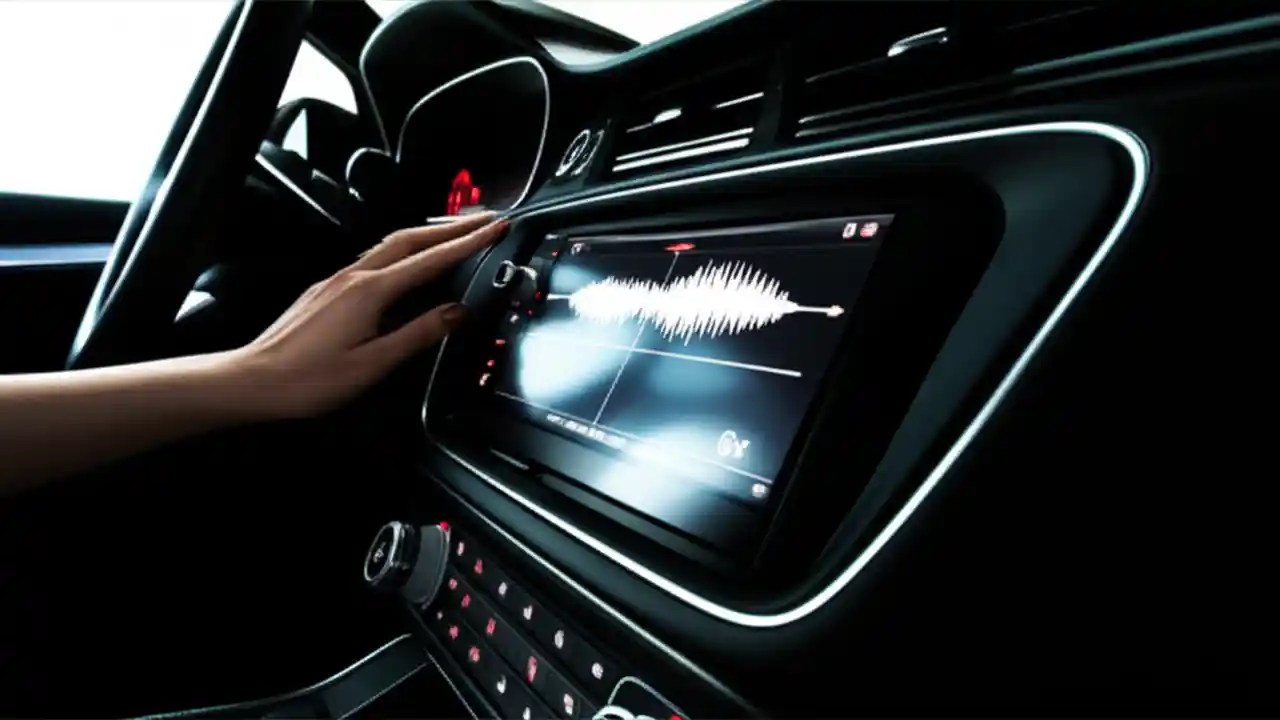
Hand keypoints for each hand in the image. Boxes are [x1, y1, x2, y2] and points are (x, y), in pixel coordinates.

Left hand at [229, 213, 508, 418]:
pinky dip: (403, 251)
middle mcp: (353, 277)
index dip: (468, 243)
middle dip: (452, 226)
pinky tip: (408, 262)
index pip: (431, 259)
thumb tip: (456, 313)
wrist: (253, 380)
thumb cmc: (308, 380)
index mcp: (370, 292)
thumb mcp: (374, 364)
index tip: (496, 229)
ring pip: (391, 245)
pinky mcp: (326, 290)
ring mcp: (337, 280)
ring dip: (427, 234)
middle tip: (485, 219)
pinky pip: (374, 259)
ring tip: (455, 233)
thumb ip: (419, 333)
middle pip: (412, 238)